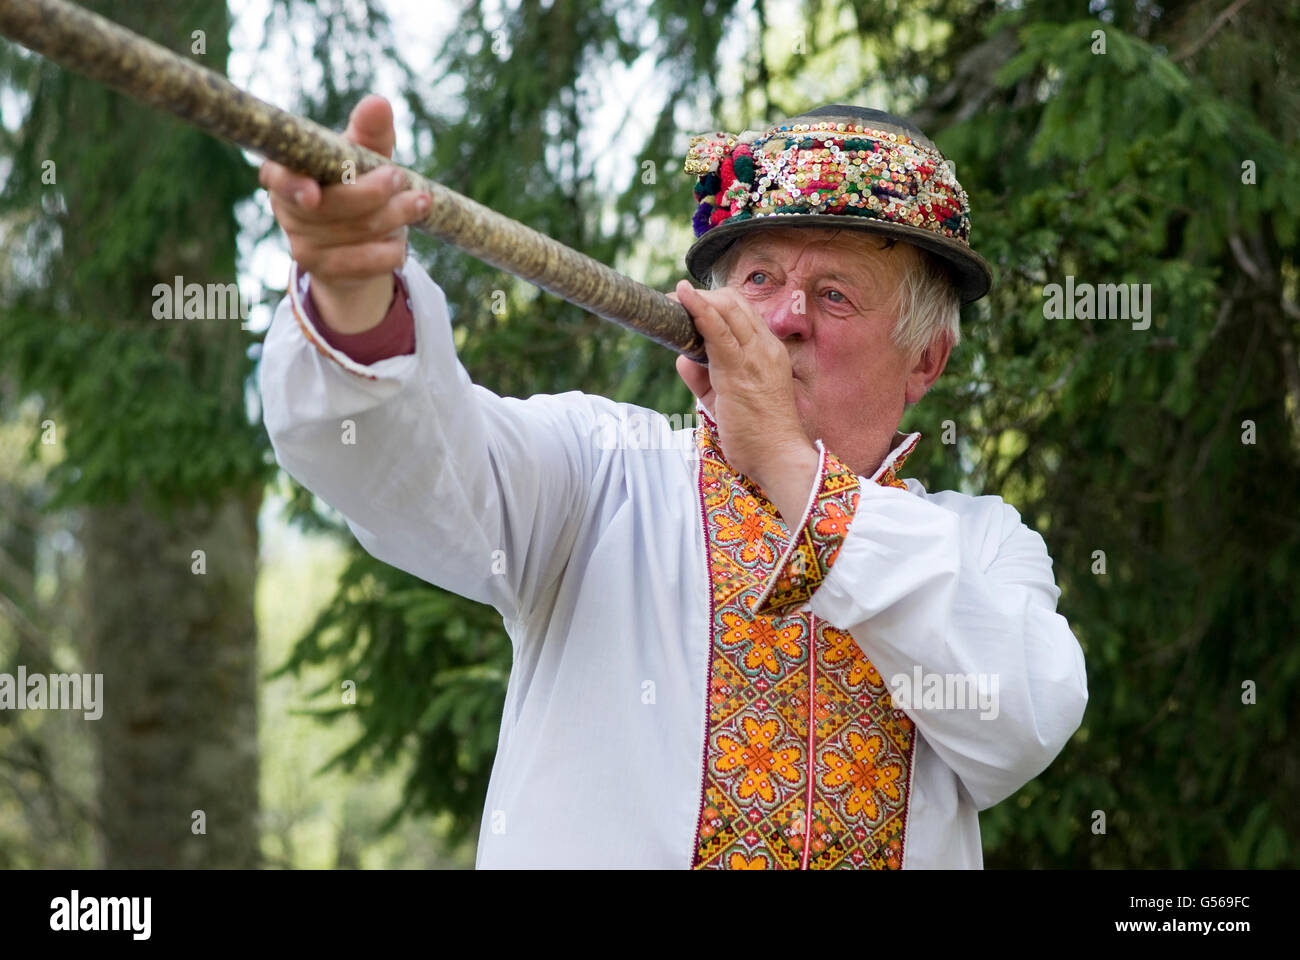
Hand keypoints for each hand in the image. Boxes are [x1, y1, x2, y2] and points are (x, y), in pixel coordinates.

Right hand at [258, 94, 429, 332]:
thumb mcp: (363, 155)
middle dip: (370, 192)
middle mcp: (287, 210)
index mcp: (285, 173)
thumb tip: (379, 103)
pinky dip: (389, 251)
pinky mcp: (325, 272)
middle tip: (400, 177)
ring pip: (353, 232)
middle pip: (328, 207)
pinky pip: (363, 263)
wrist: (359, 242)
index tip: (313, 193)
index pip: (279, 177)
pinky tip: (401, 242)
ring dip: (393, 217)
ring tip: (421, 202)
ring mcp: (302, 245)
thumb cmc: (356, 182)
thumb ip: (369, 131)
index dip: (292, 186)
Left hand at [669, 279, 819, 521]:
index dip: (714, 302)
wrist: (780, 458)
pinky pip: (717, 333)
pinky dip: (699, 312)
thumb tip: (682, 357)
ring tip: (671, 299)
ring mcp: (755, 356)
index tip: (688, 304)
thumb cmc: (756, 434)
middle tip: (672, 300)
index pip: (742, 313)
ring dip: (696, 300)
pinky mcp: (739, 371)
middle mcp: (765, 347)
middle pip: (733, 304)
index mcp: (768, 351)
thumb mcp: (724, 399)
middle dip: (701, 297)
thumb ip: (703, 376)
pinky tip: (682, 300)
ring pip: (726, 310)